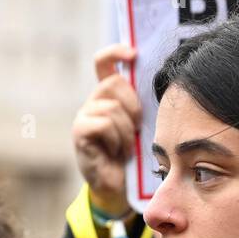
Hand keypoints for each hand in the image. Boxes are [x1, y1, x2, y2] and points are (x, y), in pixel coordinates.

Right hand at [71, 43, 141, 217]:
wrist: (118, 186)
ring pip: (112, 107)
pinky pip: (104, 124)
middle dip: (132, 104)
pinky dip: (116, 140)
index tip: (134, 54)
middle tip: (136, 127)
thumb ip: (141, 103)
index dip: (116, 52)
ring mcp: (84, 116)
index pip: (104, 61)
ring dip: (126, 130)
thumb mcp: (140, 124)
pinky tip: (117, 153)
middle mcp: (92, 101)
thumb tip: (159, 82)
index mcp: (107, 95)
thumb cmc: (132, 154)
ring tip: (127, 147)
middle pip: (113, 83)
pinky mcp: (79, 132)